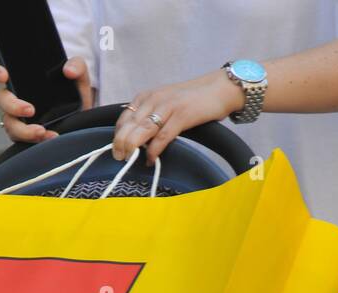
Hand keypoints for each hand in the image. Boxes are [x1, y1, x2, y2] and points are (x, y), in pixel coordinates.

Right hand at [0, 56, 92, 142]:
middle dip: (13, 107)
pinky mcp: (25, 135)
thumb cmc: (74, 91)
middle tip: (31, 110)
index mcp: (22, 80)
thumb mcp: (79, 75)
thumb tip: (69, 70)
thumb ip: (77, 66)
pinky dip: (35, 141)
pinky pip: (22, 140)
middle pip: (3, 101)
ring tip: (42, 132)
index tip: (4, 75)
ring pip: (10, 125)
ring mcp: (18, 118)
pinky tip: (50, 137)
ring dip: (24, 130)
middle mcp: (16, 98)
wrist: (82, 114)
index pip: (2, 73)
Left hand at [113, 70, 243, 162]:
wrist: (220, 88)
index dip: (117, 136)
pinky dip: (154, 152)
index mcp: (147, 96)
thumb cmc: (192, 99)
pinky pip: (162, 138)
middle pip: (128, 126)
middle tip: (120, 158)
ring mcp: (167, 107)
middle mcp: (154, 99)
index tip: (117, 149)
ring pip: (141, 132)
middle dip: (120, 145)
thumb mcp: (164, 102)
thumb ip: (150, 115)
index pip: (123, 118)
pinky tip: (151, 160)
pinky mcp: (181, 116)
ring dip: (132, 149)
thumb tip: (136, 137)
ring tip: (130, 160)